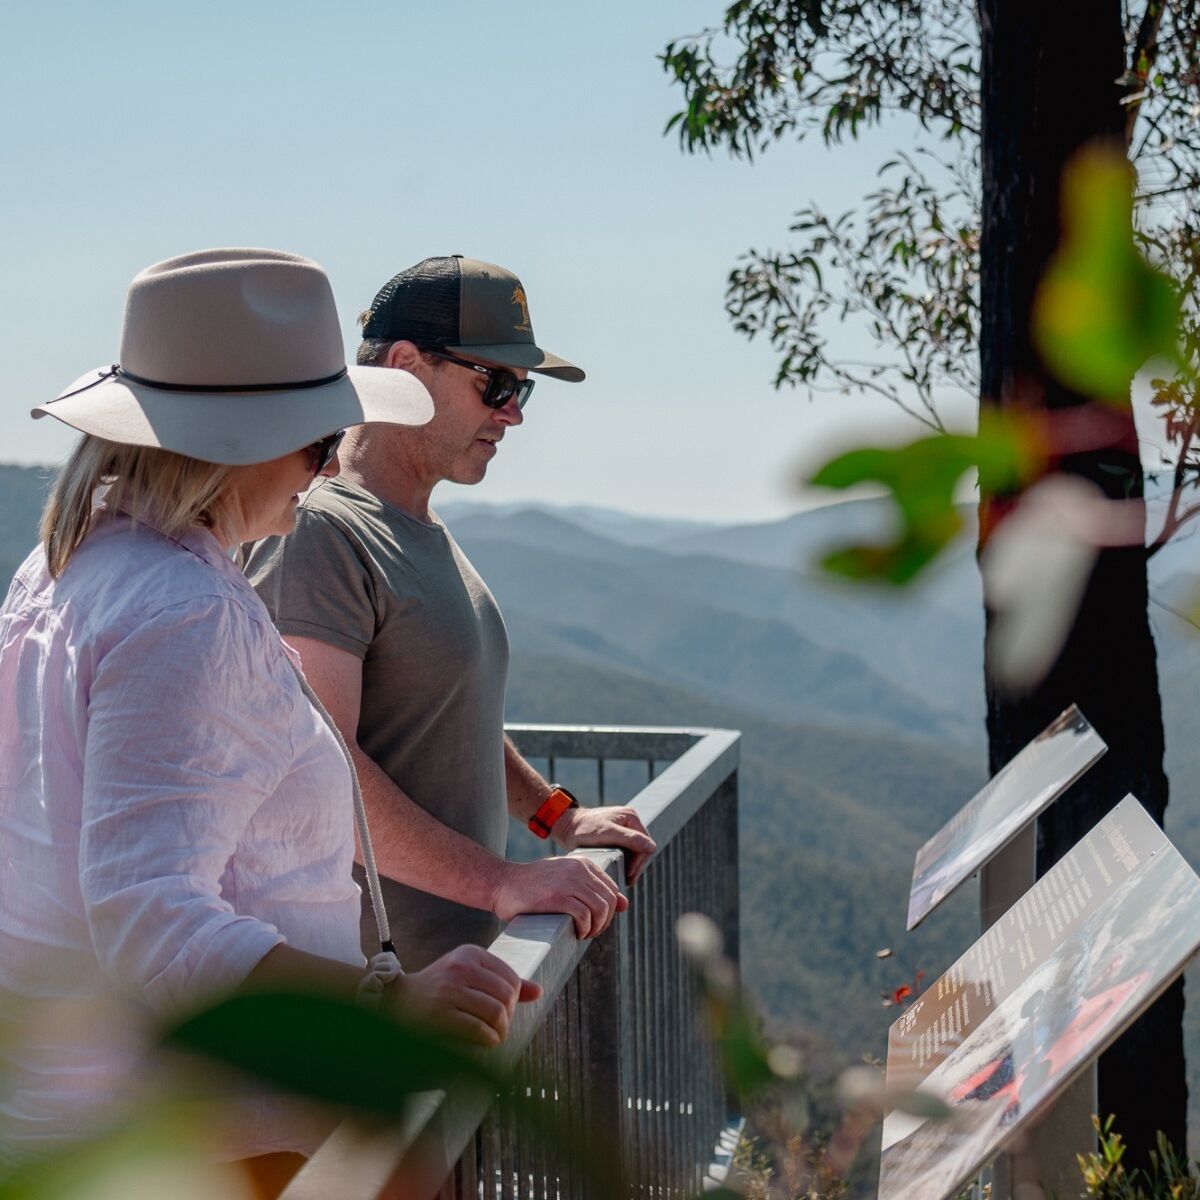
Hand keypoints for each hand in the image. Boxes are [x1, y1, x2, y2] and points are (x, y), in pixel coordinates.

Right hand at [390, 944, 540, 1046]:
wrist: (397, 1002)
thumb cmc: (440, 990)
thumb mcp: (470, 976)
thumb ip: (503, 982)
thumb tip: (539, 991)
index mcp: (470, 953)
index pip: (510, 978)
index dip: (514, 999)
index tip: (503, 1011)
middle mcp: (461, 966)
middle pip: (506, 996)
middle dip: (508, 1017)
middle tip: (500, 1027)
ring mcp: (450, 989)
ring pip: (496, 1013)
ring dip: (501, 1031)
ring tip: (495, 1036)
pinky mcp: (440, 1013)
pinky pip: (479, 1029)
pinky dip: (489, 1040)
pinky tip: (487, 1042)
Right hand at [489, 856, 627, 938]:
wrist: (503, 883)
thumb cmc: (534, 886)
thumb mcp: (567, 880)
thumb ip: (593, 889)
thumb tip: (624, 904)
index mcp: (583, 864)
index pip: (612, 890)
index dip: (608, 911)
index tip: (593, 921)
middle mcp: (579, 869)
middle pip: (608, 902)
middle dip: (604, 922)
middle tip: (589, 932)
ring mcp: (568, 882)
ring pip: (600, 910)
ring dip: (595, 928)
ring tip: (582, 933)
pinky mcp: (557, 897)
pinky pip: (584, 916)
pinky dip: (584, 929)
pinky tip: (575, 933)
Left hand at [554, 805, 656, 884]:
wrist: (566, 827)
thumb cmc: (584, 829)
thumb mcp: (607, 834)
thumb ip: (630, 839)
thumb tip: (652, 847)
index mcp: (631, 817)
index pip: (646, 845)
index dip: (639, 862)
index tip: (627, 874)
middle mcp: (629, 821)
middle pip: (642, 850)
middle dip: (635, 865)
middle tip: (626, 880)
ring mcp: (623, 828)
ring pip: (635, 852)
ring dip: (630, 865)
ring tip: (622, 877)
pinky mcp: (616, 835)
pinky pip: (626, 851)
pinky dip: (624, 861)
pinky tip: (617, 870)